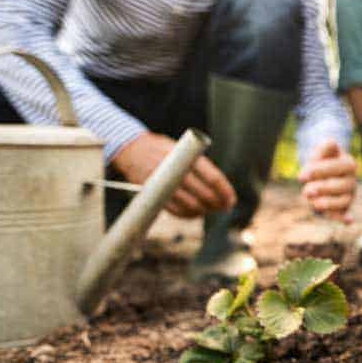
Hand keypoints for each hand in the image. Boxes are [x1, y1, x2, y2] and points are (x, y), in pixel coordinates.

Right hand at [111, 131, 235, 218]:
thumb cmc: (162, 148)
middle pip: (204, 194)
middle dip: (218, 203)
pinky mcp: (153, 194)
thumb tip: (220, 187)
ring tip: (210, 209)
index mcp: (186, 156)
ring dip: (204, 211)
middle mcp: (176, 170)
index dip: (225, 192)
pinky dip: (188, 215)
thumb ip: (198, 163)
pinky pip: (175, 211)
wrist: (130, 148)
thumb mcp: (181, 147)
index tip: (231, 200)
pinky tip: (195, 213)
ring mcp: (164, 183)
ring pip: (191, 205)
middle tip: (224, 207)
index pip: (213, 178)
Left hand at [298, 140, 356, 222]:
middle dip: (323, 188)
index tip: (300, 176)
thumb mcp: (322, 151)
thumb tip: (331, 143)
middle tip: (306, 191)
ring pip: (343, 201)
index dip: (318, 171)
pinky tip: (347, 221)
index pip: (335, 167)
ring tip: (314, 203)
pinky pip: (345, 213)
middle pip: (341, 186)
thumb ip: (324, 146)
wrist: (324, 172)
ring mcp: (349, 194)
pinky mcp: (344, 207)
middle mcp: (352, 180)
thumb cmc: (322, 160)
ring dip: (329, 203)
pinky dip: (346, 218)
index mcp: (348, 163)